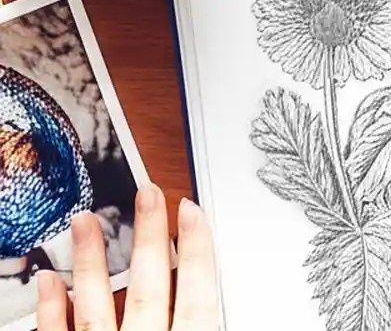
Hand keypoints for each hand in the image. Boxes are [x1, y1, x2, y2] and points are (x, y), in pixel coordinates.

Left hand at [36, 183, 218, 330]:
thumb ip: (204, 325)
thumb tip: (219, 303)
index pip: (196, 298)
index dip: (197, 252)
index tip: (192, 212)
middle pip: (148, 290)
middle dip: (149, 239)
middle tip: (148, 195)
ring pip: (96, 307)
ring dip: (91, 261)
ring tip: (85, 220)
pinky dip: (52, 308)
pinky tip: (49, 280)